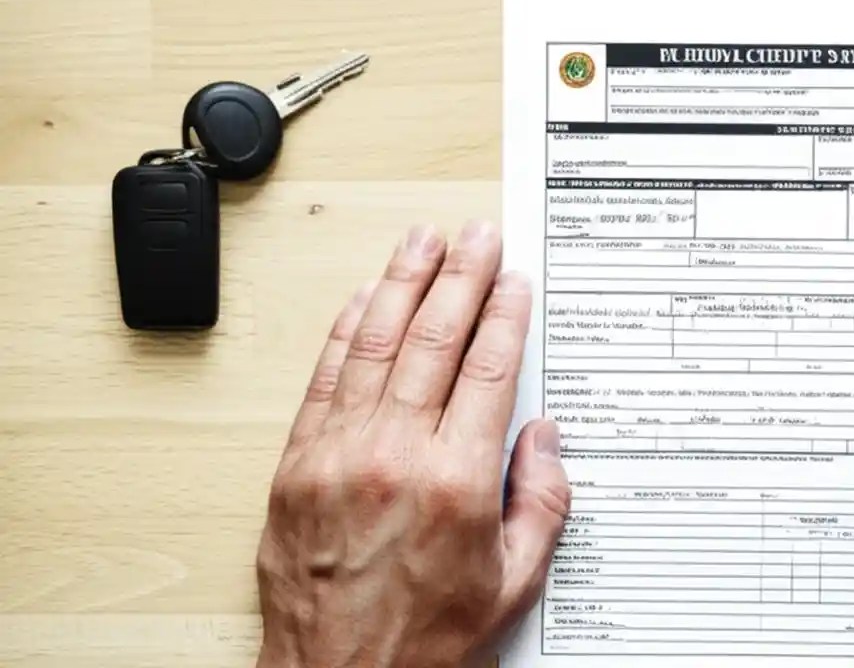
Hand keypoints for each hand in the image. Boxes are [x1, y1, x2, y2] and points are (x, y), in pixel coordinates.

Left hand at [254, 221, 569, 667]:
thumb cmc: (424, 642)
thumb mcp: (513, 584)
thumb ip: (542, 503)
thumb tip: (544, 438)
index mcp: (457, 482)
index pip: (489, 371)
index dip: (506, 316)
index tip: (515, 282)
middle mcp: (396, 455)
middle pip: (435, 341)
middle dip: (462, 278)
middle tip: (478, 237)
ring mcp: (339, 454)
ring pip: (376, 344)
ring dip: (403, 284)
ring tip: (423, 242)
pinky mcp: (297, 464)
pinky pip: (325, 378)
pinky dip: (346, 331)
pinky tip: (365, 298)